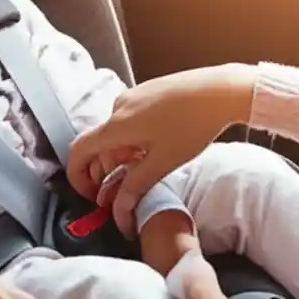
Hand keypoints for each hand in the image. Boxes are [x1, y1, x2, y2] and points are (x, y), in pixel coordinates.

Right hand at [69, 63, 258, 209]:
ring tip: (147, 169)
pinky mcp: (147, 91)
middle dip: (105, 170)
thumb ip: (135, 185)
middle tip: (124, 191)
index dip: (78, 176)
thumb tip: (118, 208)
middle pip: (98, 145)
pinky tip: (157, 147)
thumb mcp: (163, 162)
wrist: (221, 90)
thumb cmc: (191, 127)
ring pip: (116, 133)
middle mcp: (117, 107)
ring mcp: (132, 96)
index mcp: (116, 126)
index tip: (91, 195)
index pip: (78, 151)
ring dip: (122, 155)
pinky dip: (133, 139)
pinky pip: (129, 120)